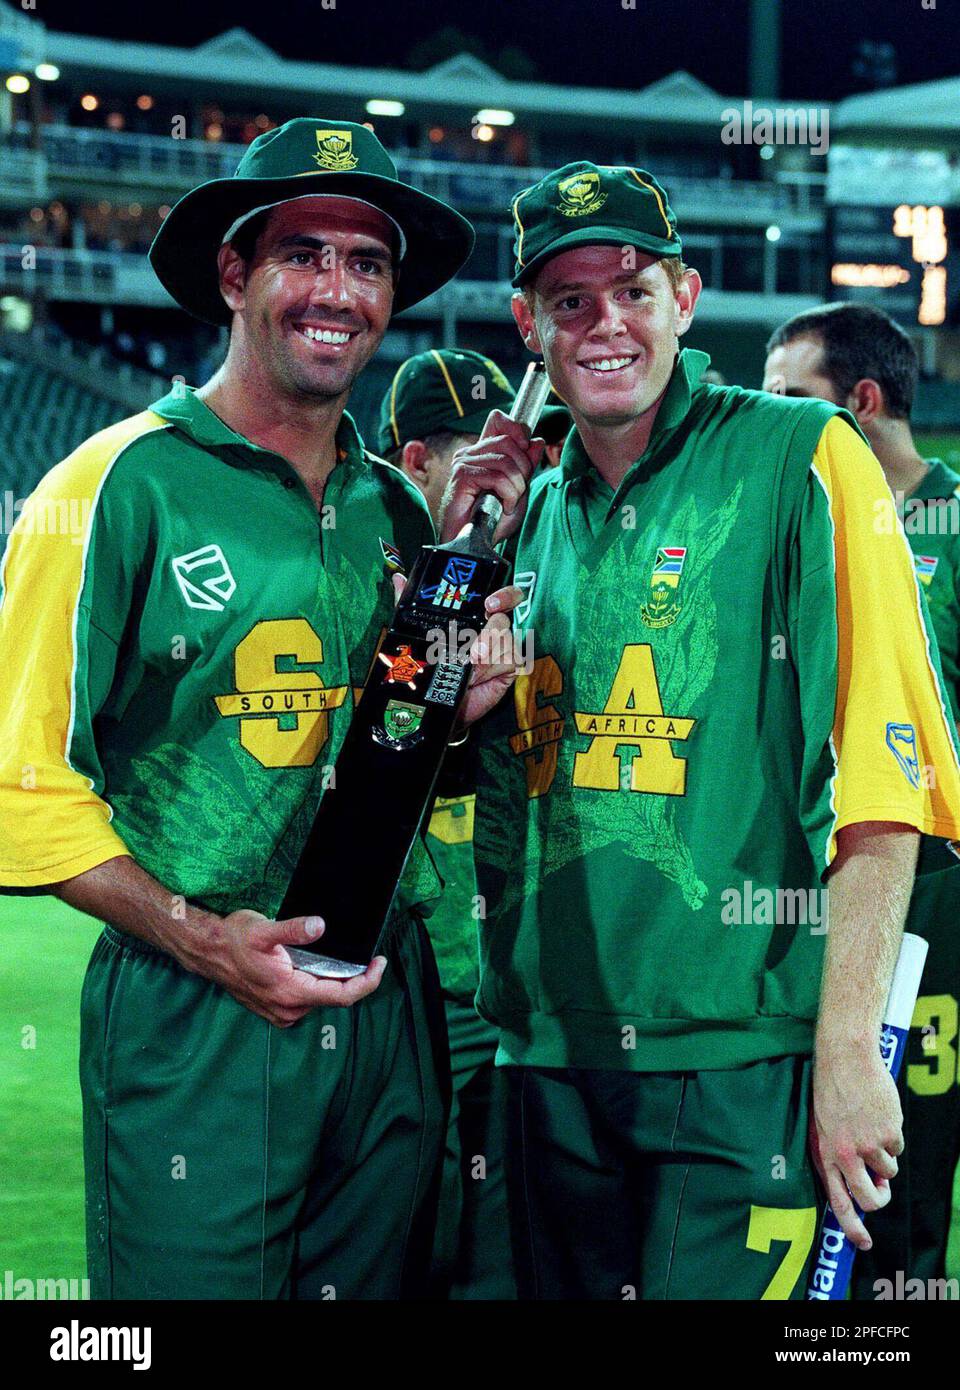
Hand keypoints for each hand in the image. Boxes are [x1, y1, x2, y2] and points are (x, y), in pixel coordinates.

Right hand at [189, 909, 385, 1026]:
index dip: (367, 982)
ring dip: (334, 982)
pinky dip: (318, 986)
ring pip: (321, 999)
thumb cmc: (235, 939)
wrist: (209, 952)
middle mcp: (288, 1009)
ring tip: (343, 960)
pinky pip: (307, 1001)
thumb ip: (293, 929)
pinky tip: (317, 969)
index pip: (343, 995)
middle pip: (335, 998)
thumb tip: (319, 926)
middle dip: (355, 980)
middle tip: (369, 958)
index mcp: (291, 992)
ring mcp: (281, 1013)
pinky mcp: (276, 1010)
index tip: (380, 964)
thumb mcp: (264, 929)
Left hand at [391, 576, 526, 725]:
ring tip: (467, 670)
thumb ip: (409, 604)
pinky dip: (491, 670)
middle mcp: (494, 626)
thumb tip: (399, 579)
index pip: (502, 596)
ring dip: (484, 659)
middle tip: (475, 651)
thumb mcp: (419, 632)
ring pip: (505, 642)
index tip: (489, 603)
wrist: (442, 698)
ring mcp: (504, 645)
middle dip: (491, 632)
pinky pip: (509, 661)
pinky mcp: (511, 665)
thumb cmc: (435, 663)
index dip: (504, 595)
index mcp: (478, 614)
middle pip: (504, 618)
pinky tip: (478, 677)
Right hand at [438, 408, 544, 543]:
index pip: (498, 421)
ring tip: (507, 503)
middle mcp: (469, 453)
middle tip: (516, 493)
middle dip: (523, 469)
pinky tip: (502, 507)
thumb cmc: (489, 521)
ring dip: (516, 487)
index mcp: (481, 452)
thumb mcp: (516, 490)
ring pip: (506, 461)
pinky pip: (498, 478)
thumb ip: (526, 466)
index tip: (526, 449)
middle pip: (510, 442)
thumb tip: (537, 441)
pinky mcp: (462, 476)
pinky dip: (508, 495)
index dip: (517, 429)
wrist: (471, 544)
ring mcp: (463, 463)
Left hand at [810, 1043, 902, 1249]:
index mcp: (826, 1154)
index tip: (863, 1243)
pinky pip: (898, 1147)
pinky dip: (893, 1134)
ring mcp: (870, 1145)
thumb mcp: (823, 1125)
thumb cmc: (831, 1088)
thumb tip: (855, 1183)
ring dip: (886, 1156)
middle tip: (882, 1189)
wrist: (846, 1057)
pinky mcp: (889, 1133)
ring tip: (871, 1125)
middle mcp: (847, 1155)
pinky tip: (879, 1113)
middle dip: (881, 1199)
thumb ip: (836, 1154)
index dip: (851, 1227)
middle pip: (871, 1198)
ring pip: (889, 1171)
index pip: (838, 1202)